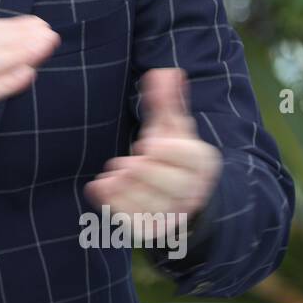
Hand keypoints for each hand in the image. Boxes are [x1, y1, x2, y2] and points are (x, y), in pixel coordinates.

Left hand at [84, 68, 219, 231]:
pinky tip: (100, 185)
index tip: (148, 144)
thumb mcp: (172, 127)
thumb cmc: (173, 155)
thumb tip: (165, 71)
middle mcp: (193, 192)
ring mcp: (173, 215)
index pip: (184, 156)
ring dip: (124, 185)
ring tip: (117, 171)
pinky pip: (130, 220)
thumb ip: (167, 101)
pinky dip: (111, 202)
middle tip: (130, 160)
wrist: (181, 198)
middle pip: (166, 182)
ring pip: (147, 203)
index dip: (162, 150)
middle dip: (142, 169)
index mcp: (202, 163)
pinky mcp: (152, 230)